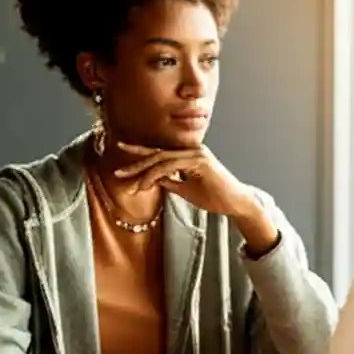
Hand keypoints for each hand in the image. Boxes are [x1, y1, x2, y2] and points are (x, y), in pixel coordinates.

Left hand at [113, 142, 256, 218]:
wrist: (236, 203)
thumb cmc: (214, 197)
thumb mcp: (185, 189)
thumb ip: (170, 181)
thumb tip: (153, 179)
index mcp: (187, 155)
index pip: (160, 152)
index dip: (139, 152)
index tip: (120, 153)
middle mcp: (191, 150)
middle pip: (157, 153)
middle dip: (135, 163)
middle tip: (117, 172)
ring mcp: (196, 154)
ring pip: (161, 159)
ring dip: (142, 173)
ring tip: (128, 185)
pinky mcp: (200, 162)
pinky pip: (171, 167)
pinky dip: (156, 176)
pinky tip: (145, 185)